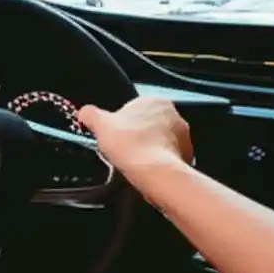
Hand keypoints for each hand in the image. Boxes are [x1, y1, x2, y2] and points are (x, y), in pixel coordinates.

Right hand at [78, 97, 192, 178]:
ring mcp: (185, 136)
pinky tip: (148, 171)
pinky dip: (160, 162)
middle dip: (139, 136)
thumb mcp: (101, 125)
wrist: (154, 172)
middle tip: (125, 149)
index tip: (116, 136)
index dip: (123, 123)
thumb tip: (84, 112)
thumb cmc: (128, 143)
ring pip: (161, 141)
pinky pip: (170, 157)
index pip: (136, 109)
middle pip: (150, 125)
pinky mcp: (189, 156)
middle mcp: (175, 115)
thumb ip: (91, 114)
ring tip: (136, 163)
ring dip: (151, 149)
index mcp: (155, 100)